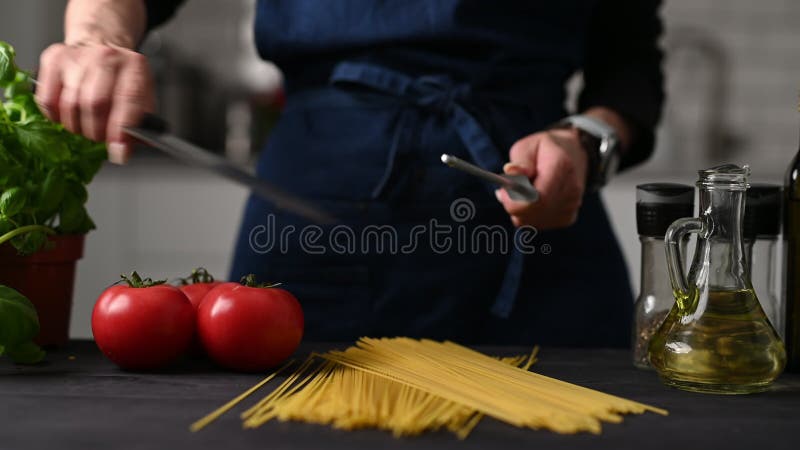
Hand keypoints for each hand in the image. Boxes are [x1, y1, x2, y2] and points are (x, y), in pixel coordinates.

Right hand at [36, 42, 154, 163]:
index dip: (121, 131)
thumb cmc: (123, 77)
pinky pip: (47, 100)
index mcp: (134, 66)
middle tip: (100, 138)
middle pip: (94, 104)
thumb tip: (135, 145)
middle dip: (97, 132)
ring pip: (70, 105)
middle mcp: (106, 57)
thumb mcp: (144, 95)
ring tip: (86, 127)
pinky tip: (68, 116)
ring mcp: (78, 57)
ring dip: (77, 127)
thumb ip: (142, 121)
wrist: (102, 46)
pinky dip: (56, 117)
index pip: (128, 101)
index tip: (118, 152)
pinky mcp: (53, 60)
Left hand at [495, 129, 588, 228]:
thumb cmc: (546, 150)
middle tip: (508, 189)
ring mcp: (572, 206)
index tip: (503, 190)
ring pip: (532, 221)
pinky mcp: (568, 218)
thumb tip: (510, 171)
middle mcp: (571, 190)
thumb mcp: (529, 146)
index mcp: (561, 167)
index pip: (536, 198)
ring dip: (520, 210)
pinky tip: (532, 200)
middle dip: (512, 204)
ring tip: (522, 191)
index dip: (514, 200)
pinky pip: (538, 224)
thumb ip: (520, 161)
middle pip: (532, 213)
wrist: (576, 155)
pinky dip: (529, 215)